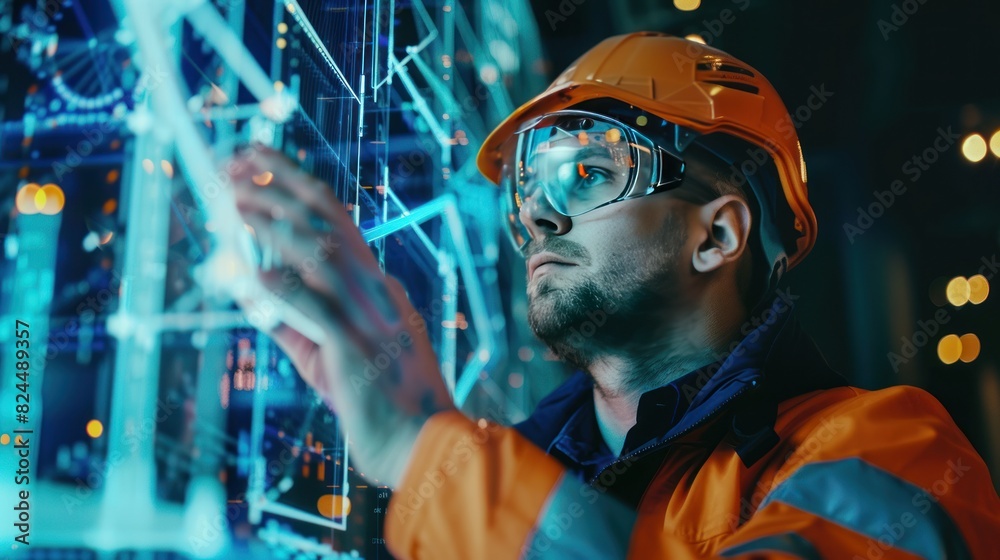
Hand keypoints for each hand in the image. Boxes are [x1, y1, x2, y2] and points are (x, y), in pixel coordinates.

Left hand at [226, 145, 455, 485]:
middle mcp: (377, 292)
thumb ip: (291, 320)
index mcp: (378, 288)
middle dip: (280, 182)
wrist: (424, 448)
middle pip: (328, 220)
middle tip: (236, 160)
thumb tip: (248, 289)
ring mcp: (370, 318)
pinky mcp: (357, 352)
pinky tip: (252, 270)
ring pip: (321, 252)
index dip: (294, 184)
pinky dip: (283, 286)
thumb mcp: (329, 354)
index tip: (258, 161)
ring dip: (275, 222)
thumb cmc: (379, 404)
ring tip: (234, 198)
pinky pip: (316, 309)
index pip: (335, 220)